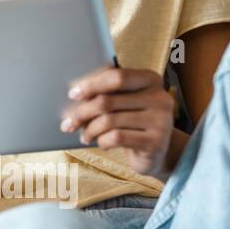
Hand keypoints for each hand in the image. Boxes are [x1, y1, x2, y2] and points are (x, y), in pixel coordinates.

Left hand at [61, 65, 175, 177]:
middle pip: (108, 101)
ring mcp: (161, 121)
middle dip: (82, 112)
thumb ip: (107, 92)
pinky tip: (100, 142)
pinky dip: (102, 140)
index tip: (73, 94)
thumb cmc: (133, 121)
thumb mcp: (125, 102)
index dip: (91, 84)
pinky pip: (116, 137)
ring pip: (109, 121)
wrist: (157, 152)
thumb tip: (75, 93)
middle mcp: (160, 98)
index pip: (117, 76)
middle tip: (68, 122)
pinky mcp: (156, 143)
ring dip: (89, 130)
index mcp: (151, 80)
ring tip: (84, 136)